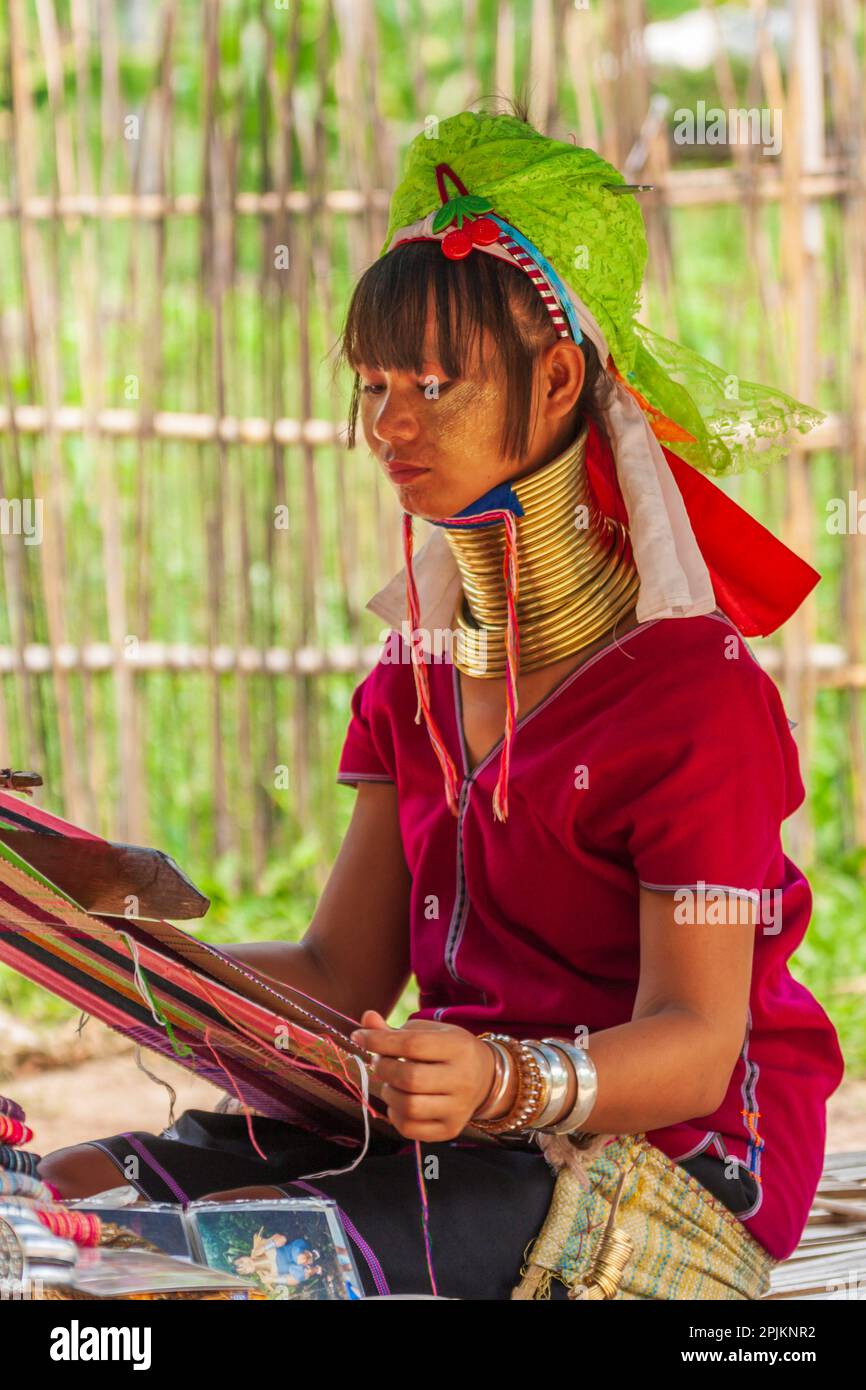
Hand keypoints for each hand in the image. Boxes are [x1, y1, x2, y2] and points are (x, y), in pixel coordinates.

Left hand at [350, 1010, 495, 1141]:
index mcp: (459, 1047)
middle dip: (383, 1068)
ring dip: (388, 1093)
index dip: (379, 1040)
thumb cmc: (450, 1051)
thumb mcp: (430, 1032)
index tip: (359, 1036)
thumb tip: (366, 1021)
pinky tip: (400, 1102)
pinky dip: (395, 1115)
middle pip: (409, 1078)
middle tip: (379, 1062)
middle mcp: (462, 1079)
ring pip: (408, 1106)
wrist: (485, 1079)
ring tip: (392, 1082)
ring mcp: (458, 1109)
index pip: (412, 1044)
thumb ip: (396, 1030)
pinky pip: (410, 1128)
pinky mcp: (450, 1130)